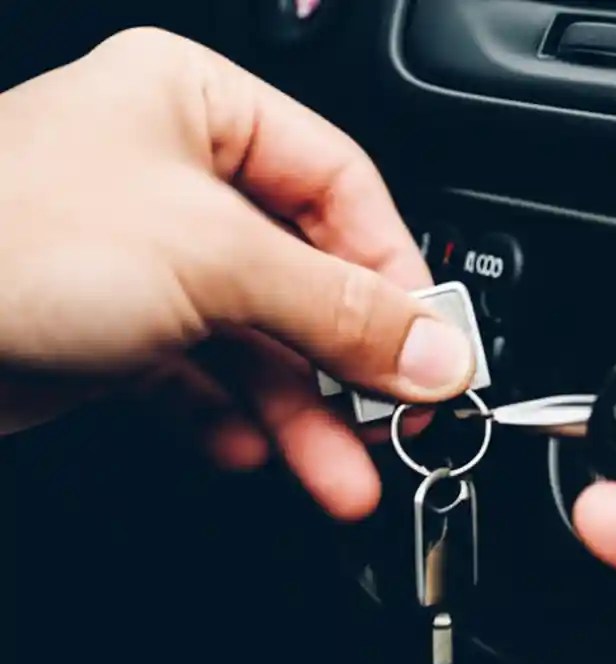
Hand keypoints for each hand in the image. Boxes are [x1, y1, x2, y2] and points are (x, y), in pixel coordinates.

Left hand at [0, 29, 473, 518]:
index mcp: (199, 107)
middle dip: (352, 361)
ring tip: (342, 472)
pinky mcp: (110, 332)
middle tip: (400, 418)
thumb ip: (342, 310)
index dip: (396, 270)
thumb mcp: (215, 260)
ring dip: (305, 412)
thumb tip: (439, 348)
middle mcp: (173, 176)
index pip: (342, 185)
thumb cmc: (3, 240)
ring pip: (259, 338)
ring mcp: (142, 258)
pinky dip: (234, 420)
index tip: (433, 346)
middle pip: (307, 272)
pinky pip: (202, 378)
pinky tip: (254, 452)